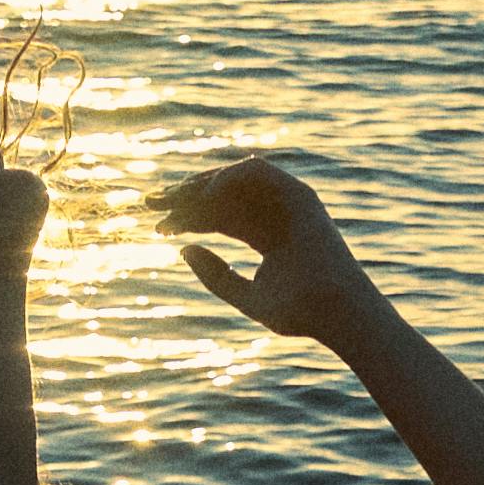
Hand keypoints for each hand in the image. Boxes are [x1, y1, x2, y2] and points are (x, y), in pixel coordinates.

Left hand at [156, 151, 375, 349]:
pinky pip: (257, 172)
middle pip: (221, 199)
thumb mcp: (245, 295)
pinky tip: (204, 197)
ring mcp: (288, 204)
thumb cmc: (298, 313)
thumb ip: (215, 275)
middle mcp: (275, 216)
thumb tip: (182, 248)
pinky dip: (228, 177)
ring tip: (173, 201)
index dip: (186, 219)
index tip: (155, 225)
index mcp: (264, 238)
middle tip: (149, 202)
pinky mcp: (299, 194)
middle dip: (185, 197)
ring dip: (200, 185)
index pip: (217, 219)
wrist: (334, 312)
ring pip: (235, 182)